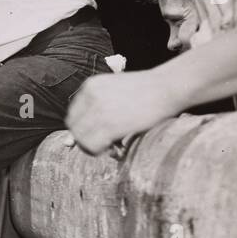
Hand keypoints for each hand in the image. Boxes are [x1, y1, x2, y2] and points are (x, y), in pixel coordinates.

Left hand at [66, 70, 183, 154]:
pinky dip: (100, 151)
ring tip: (113, 146)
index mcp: (89, 86)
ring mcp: (98, 109)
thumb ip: (95, 112)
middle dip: (86, 138)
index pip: (73, 115)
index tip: (99, 133)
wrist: (168, 86)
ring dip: (94, 146)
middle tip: (106, 142)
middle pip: (73, 127)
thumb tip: (68, 143)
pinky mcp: (109, 124)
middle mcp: (90, 96)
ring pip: (80, 138)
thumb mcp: (115, 94)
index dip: (84, 128)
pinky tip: (116, 148)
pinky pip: (92, 145)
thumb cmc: (146, 92)